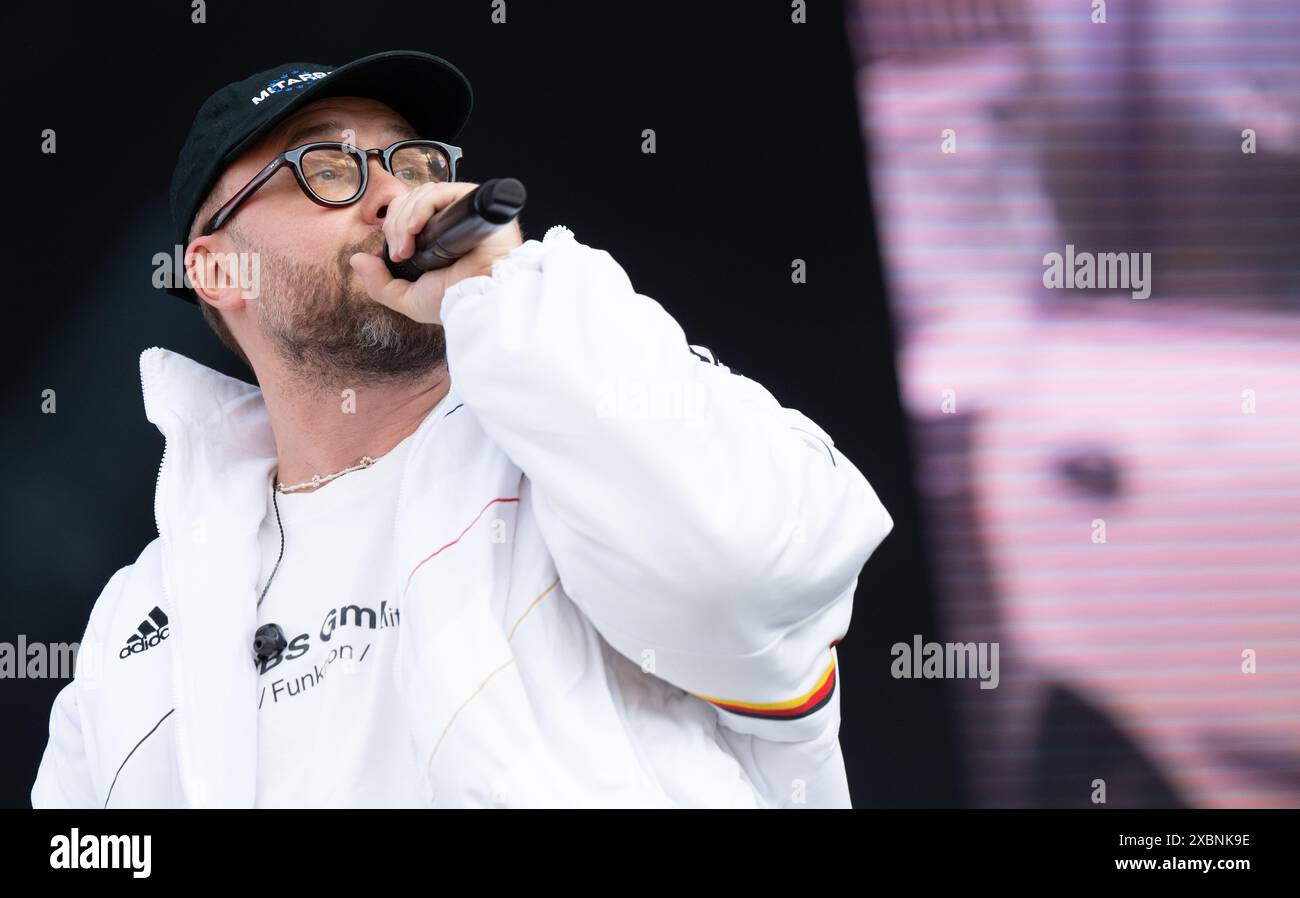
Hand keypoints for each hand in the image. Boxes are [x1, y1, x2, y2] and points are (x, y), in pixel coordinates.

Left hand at [348, 181, 523, 323]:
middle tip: (400, 252)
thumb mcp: (408, 298)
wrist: (477, 303)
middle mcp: (451, 219)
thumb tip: (356, 259)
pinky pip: (440, 192)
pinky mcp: (474, 202)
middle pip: (411, 199)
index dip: (394, 226)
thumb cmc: (452, 302)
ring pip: (423, 193)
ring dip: (405, 219)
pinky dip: (421, 208)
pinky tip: (416, 230)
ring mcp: (463, 209)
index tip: (396, 254)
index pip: (407, 212)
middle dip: (395, 225)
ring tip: (408, 248)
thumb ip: (379, 283)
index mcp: (437, 235)